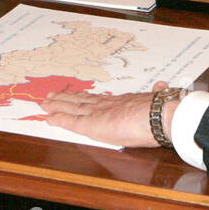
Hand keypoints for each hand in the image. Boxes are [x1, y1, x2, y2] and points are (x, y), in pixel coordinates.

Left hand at [41, 81, 175, 147]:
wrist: (159, 116)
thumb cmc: (162, 112)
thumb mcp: (159, 100)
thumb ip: (158, 94)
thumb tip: (163, 85)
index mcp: (122, 102)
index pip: (99, 99)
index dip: (86, 96)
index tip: (78, 93)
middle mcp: (107, 105)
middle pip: (82, 100)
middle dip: (67, 98)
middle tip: (52, 95)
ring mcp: (98, 113)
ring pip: (73, 108)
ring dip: (58, 105)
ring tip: (46, 103)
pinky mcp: (92, 124)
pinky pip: (71, 122)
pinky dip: (59, 119)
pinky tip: (49, 118)